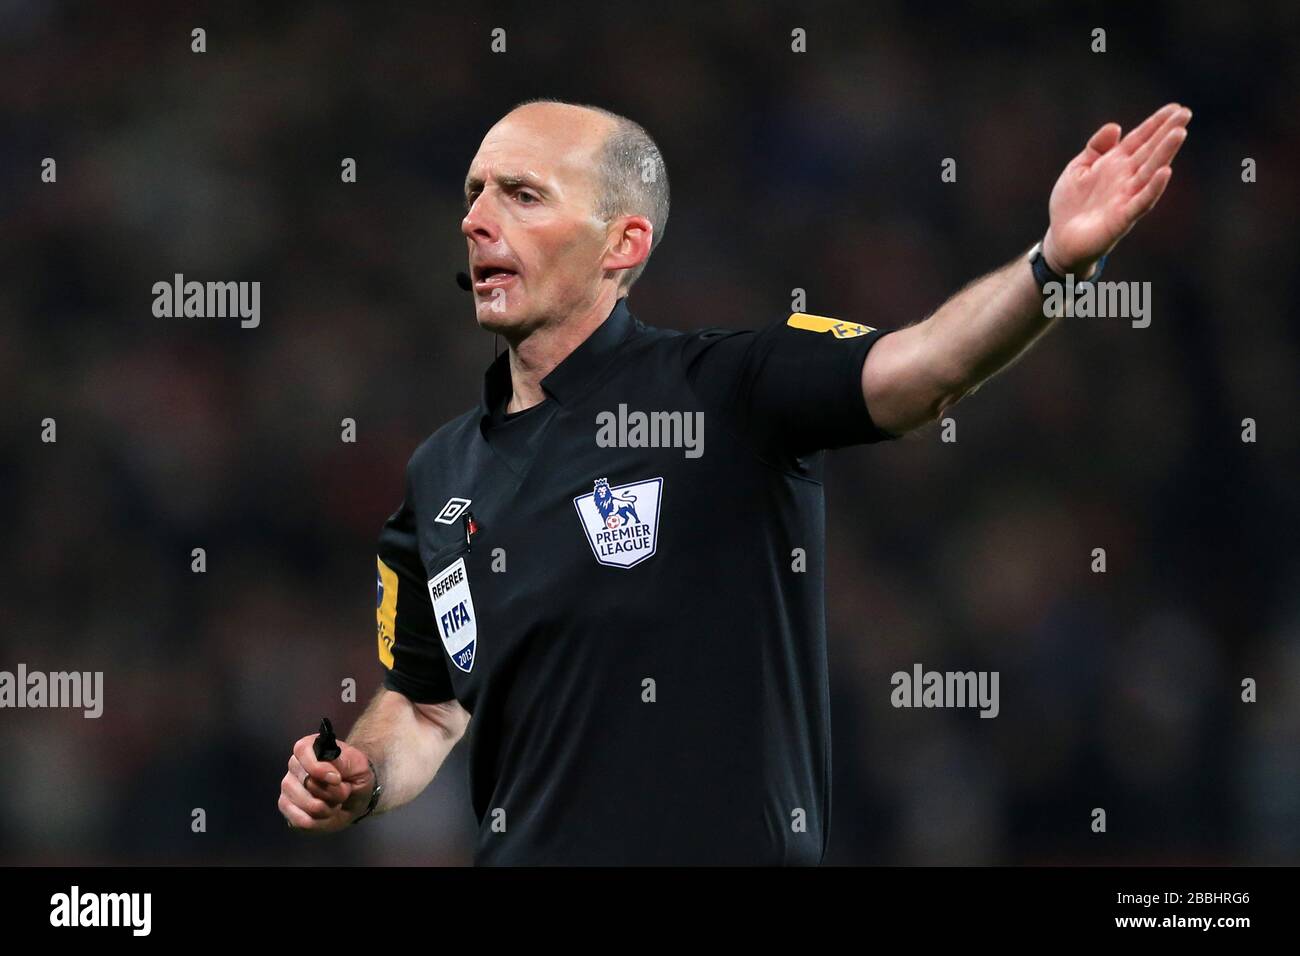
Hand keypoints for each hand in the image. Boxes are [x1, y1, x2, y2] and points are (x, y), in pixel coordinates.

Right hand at [279, 733, 375, 832]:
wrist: (355, 797)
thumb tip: (329, 773)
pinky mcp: (286, 808)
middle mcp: (294, 765)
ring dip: (329, 808)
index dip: (319, 768)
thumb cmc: (355, 776)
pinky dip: (320, 822)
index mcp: (309, 748)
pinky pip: (302, 821)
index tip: (337, 778)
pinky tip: (325, 813)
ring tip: (335, 802)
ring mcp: (287, 787)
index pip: (302, 751)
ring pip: (308, 804)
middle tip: (343, 791)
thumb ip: (344, 763)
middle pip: (308, 782)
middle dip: (333, 792)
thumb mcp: (359, 765)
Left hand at [1042, 102, 1190, 276]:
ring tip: (1179, 133)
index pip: (1139, 140)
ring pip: (1149, 172)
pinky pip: (1141, 201)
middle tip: (1186, 113)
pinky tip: (1165, 171)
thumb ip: (1096, 148)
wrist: (1061, 240)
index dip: (1155, 124)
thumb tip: (1115, 126)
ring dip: (1165, 153)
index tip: (1175, 107)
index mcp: (1115, 164)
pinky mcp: (1122, 218)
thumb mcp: (1077, 169)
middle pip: (1150, 151)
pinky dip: (1153, 187)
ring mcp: (1126, 197)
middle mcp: (1125, 178)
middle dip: (1167, 133)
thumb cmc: (1070, 205)